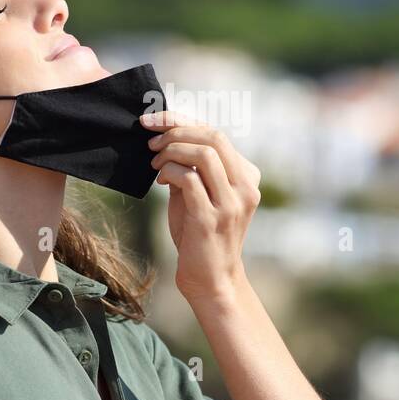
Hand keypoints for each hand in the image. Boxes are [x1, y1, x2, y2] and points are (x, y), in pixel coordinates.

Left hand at [142, 110, 260, 305]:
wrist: (210, 279)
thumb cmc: (200, 235)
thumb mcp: (200, 195)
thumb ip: (192, 167)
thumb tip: (167, 135)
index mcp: (247, 177)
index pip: (217, 133)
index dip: (182, 120)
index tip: (153, 121)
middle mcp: (245, 187)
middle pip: (214, 136)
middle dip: (176, 130)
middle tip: (152, 141)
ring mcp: (231, 203)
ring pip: (204, 154)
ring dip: (172, 151)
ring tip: (155, 162)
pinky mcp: (211, 218)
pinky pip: (188, 179)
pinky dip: (169, 171)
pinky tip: (160, 180)